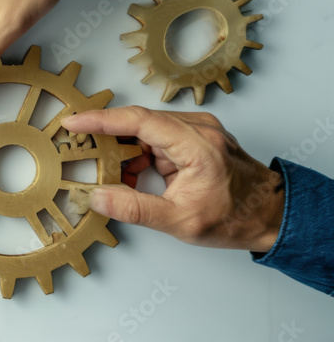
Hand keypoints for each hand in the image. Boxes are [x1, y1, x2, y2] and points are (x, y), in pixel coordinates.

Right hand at [62, 106, 283, 252]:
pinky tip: (128, 174)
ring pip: (144, 130)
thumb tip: (97, 197)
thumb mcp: (180, 221)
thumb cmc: (235, 217)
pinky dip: (137, 154)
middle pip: (138, 122)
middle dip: (105, 137)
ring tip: (104, 171)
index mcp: (197, 144)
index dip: (101, 120)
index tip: (73, 123)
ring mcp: (196, 130)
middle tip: (76, 149)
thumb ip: (135, 209)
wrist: (269, 214)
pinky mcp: (192, 137)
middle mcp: (198, 129)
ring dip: (122, 149)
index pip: (139, 121)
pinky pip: (154, 137)